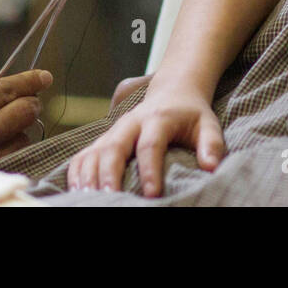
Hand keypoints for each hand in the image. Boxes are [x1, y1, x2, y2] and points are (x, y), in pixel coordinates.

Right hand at [0, 68, 51, 170]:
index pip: (6, 90)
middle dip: (31, 103)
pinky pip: (9, 158)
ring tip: (7, 124)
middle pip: (23, 113)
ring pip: (21, 138)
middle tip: (29, 100)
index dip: (30, 81)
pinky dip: (10, 147)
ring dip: (20, 128)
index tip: (45, 76)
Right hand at [68, 77, 223, 196]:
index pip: (151, 144)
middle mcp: (131, 122)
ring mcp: (115, 129)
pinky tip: (76, 190)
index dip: (150, 169)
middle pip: (114, 145)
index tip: (152, 194)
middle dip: (109, 173)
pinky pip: (84, 153)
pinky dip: (77, 171)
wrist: (173, 89)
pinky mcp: (105, 137)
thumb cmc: (191, 113)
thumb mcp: (208, 124)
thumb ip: (211, 144)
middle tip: (109, 198)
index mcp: (158, 118)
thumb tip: (211, 167)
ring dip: (88, 174)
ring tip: (86, 198)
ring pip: (95, 150)